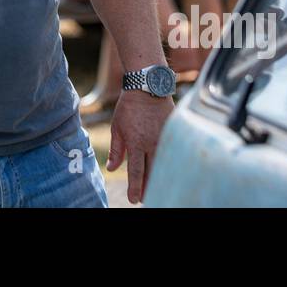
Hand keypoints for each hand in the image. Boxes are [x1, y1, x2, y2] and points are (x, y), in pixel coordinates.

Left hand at [106, 90, 173, 204]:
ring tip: (155, 189)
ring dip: (159, 178)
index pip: (136, 171)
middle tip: (144, 199)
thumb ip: (116, 150)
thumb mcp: (117, 127)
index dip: (135, 187)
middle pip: (152, 172)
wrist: (148, 87)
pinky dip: (170, 164)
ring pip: (164, 164)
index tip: (134, 199)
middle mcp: (152, 142)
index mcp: (136, 142)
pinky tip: (168, 171)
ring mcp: (165, 137)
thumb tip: (112, 169)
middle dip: (148, 188)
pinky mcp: (174, 132)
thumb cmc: (129, 107)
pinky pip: (173, 152)